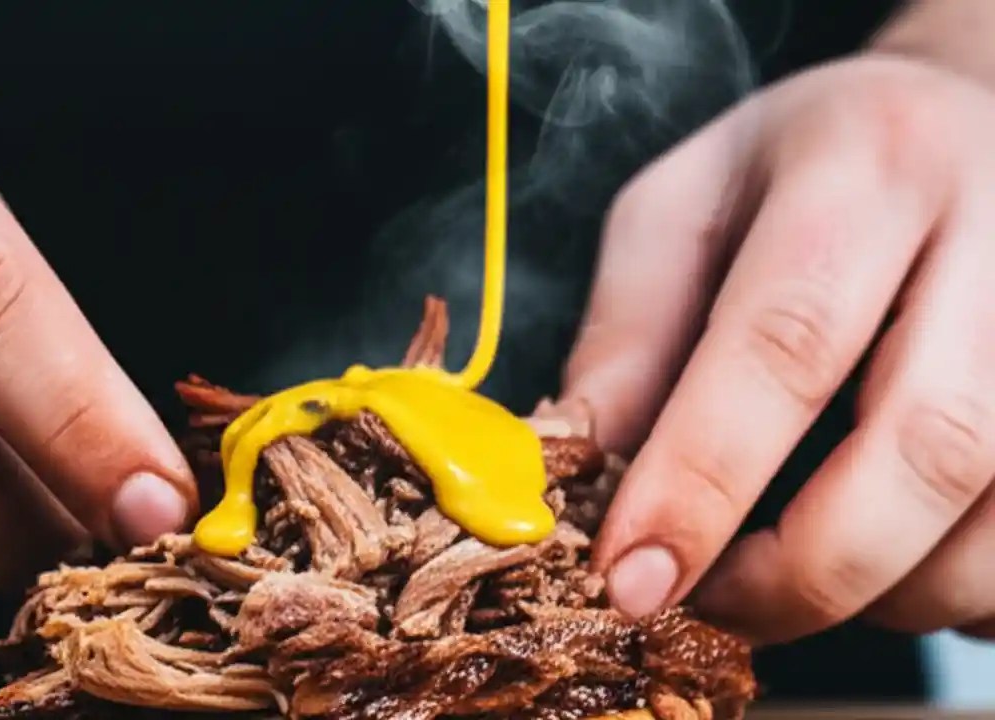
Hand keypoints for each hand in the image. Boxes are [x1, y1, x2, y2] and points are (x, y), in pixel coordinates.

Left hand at [557, 52, 994, 643]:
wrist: (968, 121)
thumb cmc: (806, 173)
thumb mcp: (683, 210)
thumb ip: (628, 332)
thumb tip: (583, 465)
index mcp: (866, 169)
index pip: (786, 341)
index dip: (702, 480)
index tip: (635, 577)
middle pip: (927, 445)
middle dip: (804, 570)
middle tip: (716, 605)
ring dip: (883, 595)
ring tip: (795, 578)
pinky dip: (959, 592)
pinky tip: (894, 559)